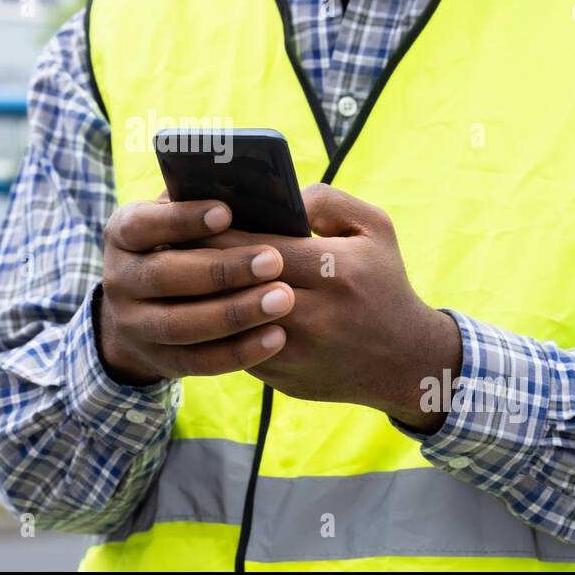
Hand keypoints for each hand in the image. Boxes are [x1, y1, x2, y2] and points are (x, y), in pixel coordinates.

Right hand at [96, 196, 295, 385]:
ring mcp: (133, 325)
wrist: (138, 310)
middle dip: (222, 270)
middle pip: (166, 276)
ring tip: (283, 299)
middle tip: (273, 261)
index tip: (227, 212)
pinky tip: (277, 337)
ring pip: (182, 324)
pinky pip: (198, 361)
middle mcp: (120, 279)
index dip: (183, 220)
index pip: (143, 225)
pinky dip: (239, 351)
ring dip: (236, 313)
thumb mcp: (174, 221)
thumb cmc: (176, 247)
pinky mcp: (158, 360)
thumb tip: (251, 192)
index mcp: (123, 234)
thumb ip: (199, 204)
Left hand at [199, 183, 462, 431]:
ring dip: (199, 299)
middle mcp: (314, 313)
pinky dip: (216, 328)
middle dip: (198, 263)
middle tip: (168, 244)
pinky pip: (235, 349)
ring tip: (175, 276)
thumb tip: (279, 196)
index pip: (257, 246)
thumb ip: (327, 201)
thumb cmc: (384, 283)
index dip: (216, 232)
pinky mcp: (282, 379)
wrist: (406, 361)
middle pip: (235, 284)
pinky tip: (199, 308)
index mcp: (334, 269)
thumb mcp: (375, 229)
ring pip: (228, 322)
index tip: (188, 217)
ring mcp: (295, 352)